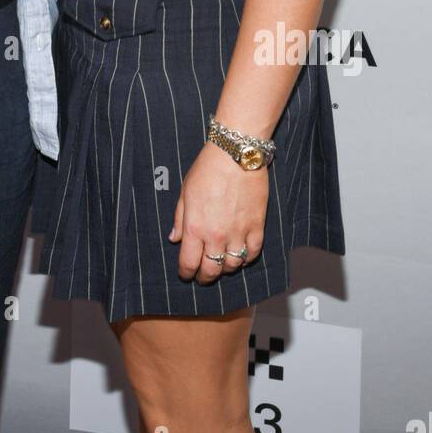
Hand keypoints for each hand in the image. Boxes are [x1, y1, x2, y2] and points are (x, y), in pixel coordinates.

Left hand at [169, 141, 267, 283]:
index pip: (189, 263)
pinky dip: (246, 259)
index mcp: (195, 227)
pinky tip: (241, 256)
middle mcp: (217, 235)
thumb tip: (174, 239)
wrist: (236, 155)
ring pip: (233, 266)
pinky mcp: (257, 227)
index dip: (186, 273)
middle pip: (211, 270)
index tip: (186, 274)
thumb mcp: (185, 192)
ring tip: (221, 265)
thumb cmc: (208, 169)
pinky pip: (253, 253)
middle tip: (203, 276)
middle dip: (205, 277)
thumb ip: (179, 219)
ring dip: (225, 269)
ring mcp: (238, 233)